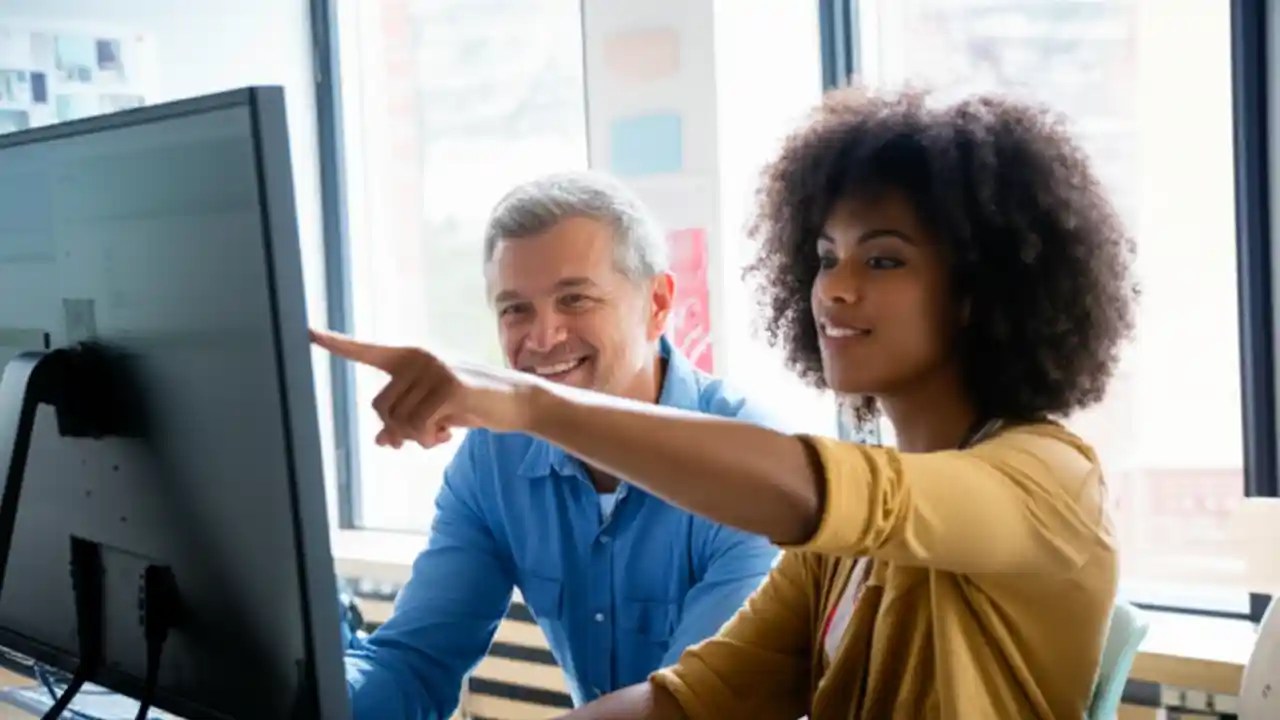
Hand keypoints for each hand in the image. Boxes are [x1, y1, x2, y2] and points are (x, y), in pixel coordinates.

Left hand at [310, 329, 538, 448]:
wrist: (516, 403)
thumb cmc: (471, 405)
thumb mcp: (432, 413)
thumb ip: (404, 422)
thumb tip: (382, 441)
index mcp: (409, 357)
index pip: (366, 351)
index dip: (336, 344)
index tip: (307, 332)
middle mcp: (418, 357)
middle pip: (380, 407)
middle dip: (399, 430)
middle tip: (426, 434)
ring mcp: (434, 369)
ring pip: (398, 421)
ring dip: (418, 438)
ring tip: (440, 431)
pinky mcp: (450, 387)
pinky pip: (419, 426)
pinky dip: (430, 439)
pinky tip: (449, 434)